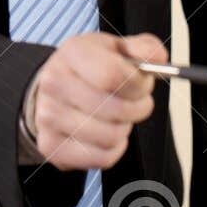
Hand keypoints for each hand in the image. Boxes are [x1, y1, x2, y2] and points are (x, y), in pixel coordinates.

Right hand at [24, 32, 167, 170]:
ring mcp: (49, 116)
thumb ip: (144, 49)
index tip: (144, 86)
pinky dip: (114, 149)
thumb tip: (158, 58)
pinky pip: (102, 158)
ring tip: (119, 117)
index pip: (113, 75)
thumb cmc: (89, 68)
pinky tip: (108, 133)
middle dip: (138, 109)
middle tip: (138, 103)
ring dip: (125, 128)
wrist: (54, 88)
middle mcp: (55, 83)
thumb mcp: (117, 49)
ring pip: (111, 136)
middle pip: (115, 109)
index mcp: (73, 52)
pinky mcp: (52, 145)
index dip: (138, 85)